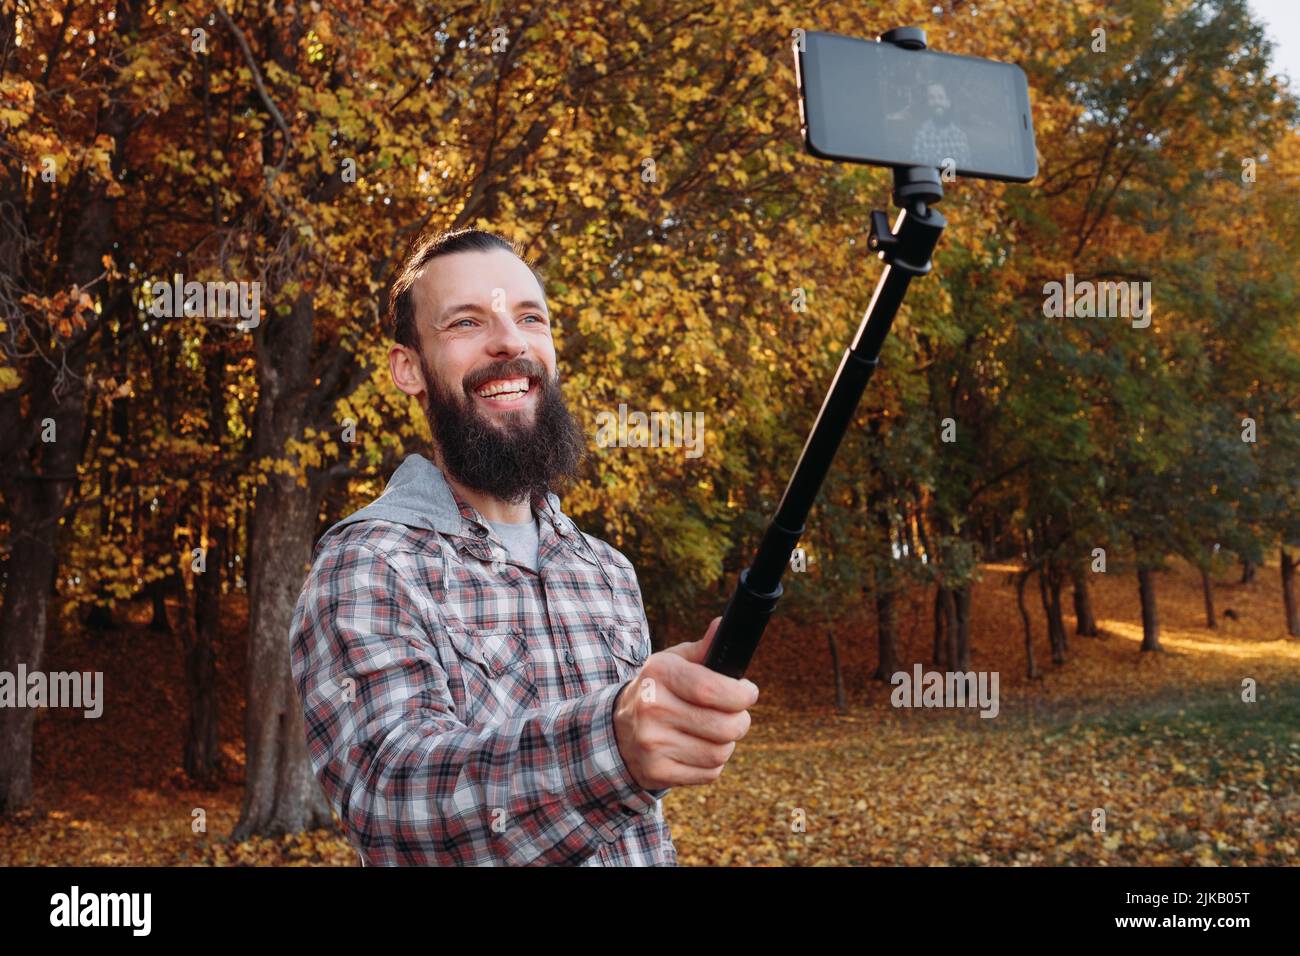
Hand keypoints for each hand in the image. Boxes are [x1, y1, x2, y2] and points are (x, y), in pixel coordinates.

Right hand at [612, 616, 758, 788]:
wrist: (617, 731)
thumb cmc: (657, 691)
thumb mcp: (672, 663)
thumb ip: (702, 649)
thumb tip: (723, 625)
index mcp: (658, 674)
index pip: (712, 689)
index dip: (742, 694)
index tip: (748, 692)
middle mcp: (652, 708)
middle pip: (724, 725)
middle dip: (740, 720)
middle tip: (735, 715)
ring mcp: (652, 743)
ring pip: (720, 752)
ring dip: (726, 743)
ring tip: (713, 732)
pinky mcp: (657, 771)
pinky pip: (709, 773)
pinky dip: (711, 763)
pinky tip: (697, 749)